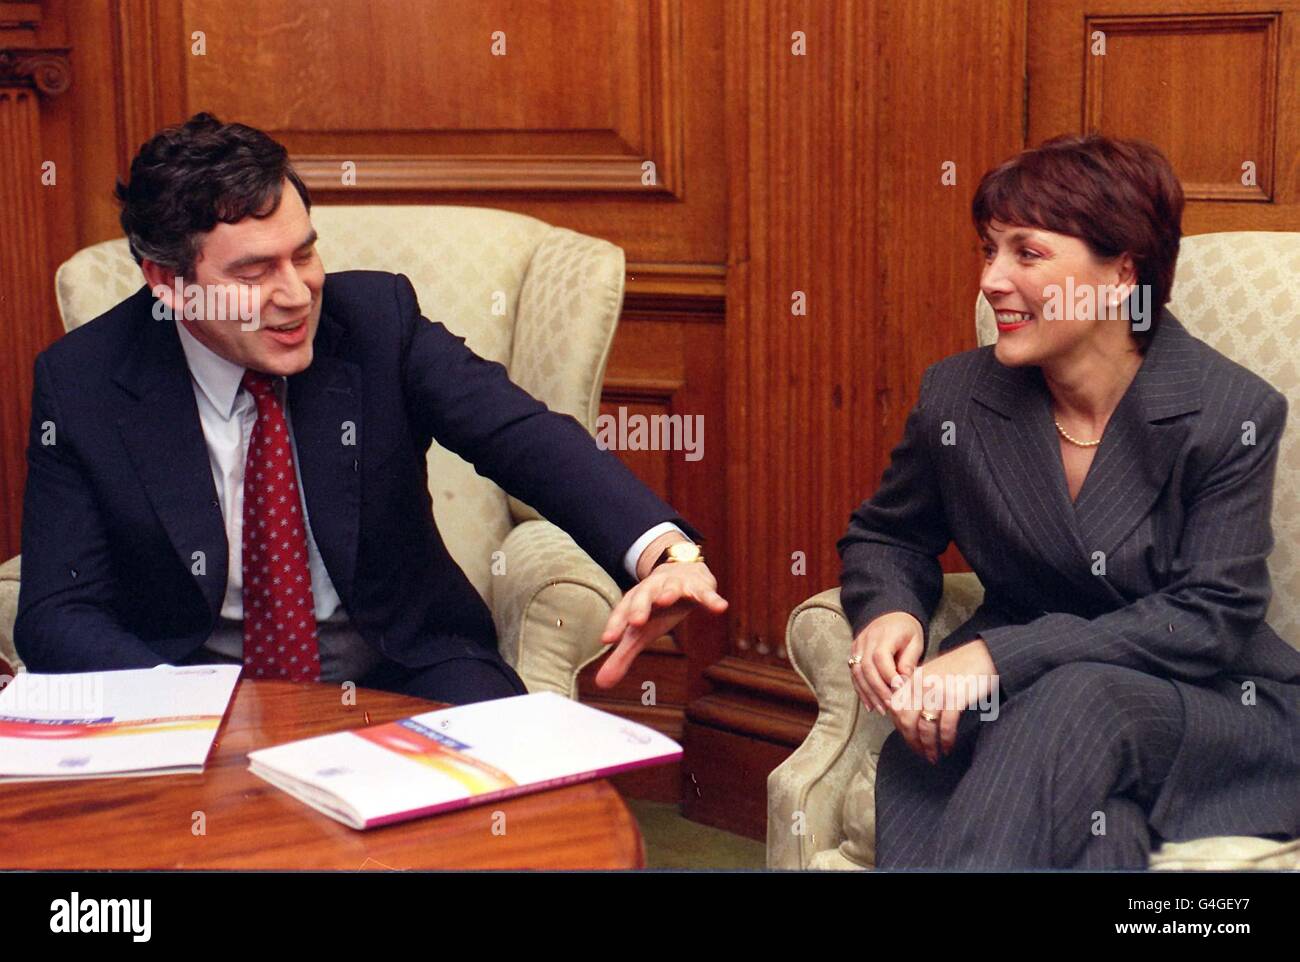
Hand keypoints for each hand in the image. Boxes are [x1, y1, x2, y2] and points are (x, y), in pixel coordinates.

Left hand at [596, 561, 727, 687]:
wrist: (680, 570)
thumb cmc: (656, 608)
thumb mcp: (641, 631)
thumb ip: (622, 656)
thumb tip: (601, 684)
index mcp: (635, 601)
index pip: (622, 612)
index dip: (615, 625)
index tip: (607, 640)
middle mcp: (652, 590)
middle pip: (643, 596)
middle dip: (639, 608)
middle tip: (635, 622)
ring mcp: (675, 586)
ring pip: (671, 588)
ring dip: (668, 593)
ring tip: (666, 600)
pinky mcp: (699, 586)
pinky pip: (705, 593)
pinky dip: (712, 599)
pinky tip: (720, 607)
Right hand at [848, 611, 924, 716]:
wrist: (890, 614)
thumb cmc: (906, 630)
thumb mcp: (915, 641)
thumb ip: (909, 660)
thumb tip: (904, 682)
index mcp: (884, 635)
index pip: (880, 657)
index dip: (888, 675)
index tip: (899, 690)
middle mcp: (866, 640)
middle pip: (866, 667)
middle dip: (878, 689)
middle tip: (890, 705)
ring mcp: (857, 647)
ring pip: (857, 673)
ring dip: (868, 693)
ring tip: (881, 709)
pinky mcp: (854, 653)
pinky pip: (854, 675)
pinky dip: (861, 691)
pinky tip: (870, 704)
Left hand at [888, 639, 997, 764]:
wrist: (985, 655)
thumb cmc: (959, 666)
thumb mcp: (931, 672)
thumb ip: (916, 688)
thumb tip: (904, 713)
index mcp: (914, 678)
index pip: (896, 707)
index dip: (899, 727)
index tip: (909, 739)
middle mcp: (922, 684)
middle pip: (906, 720)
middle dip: (912, 742)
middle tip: (921, 753)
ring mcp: (938, 691)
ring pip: (924, 727)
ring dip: (928, 746)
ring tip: (933, 757)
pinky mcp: (956, 697)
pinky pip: (946, 726)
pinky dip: (946, 741)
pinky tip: (947, 748)